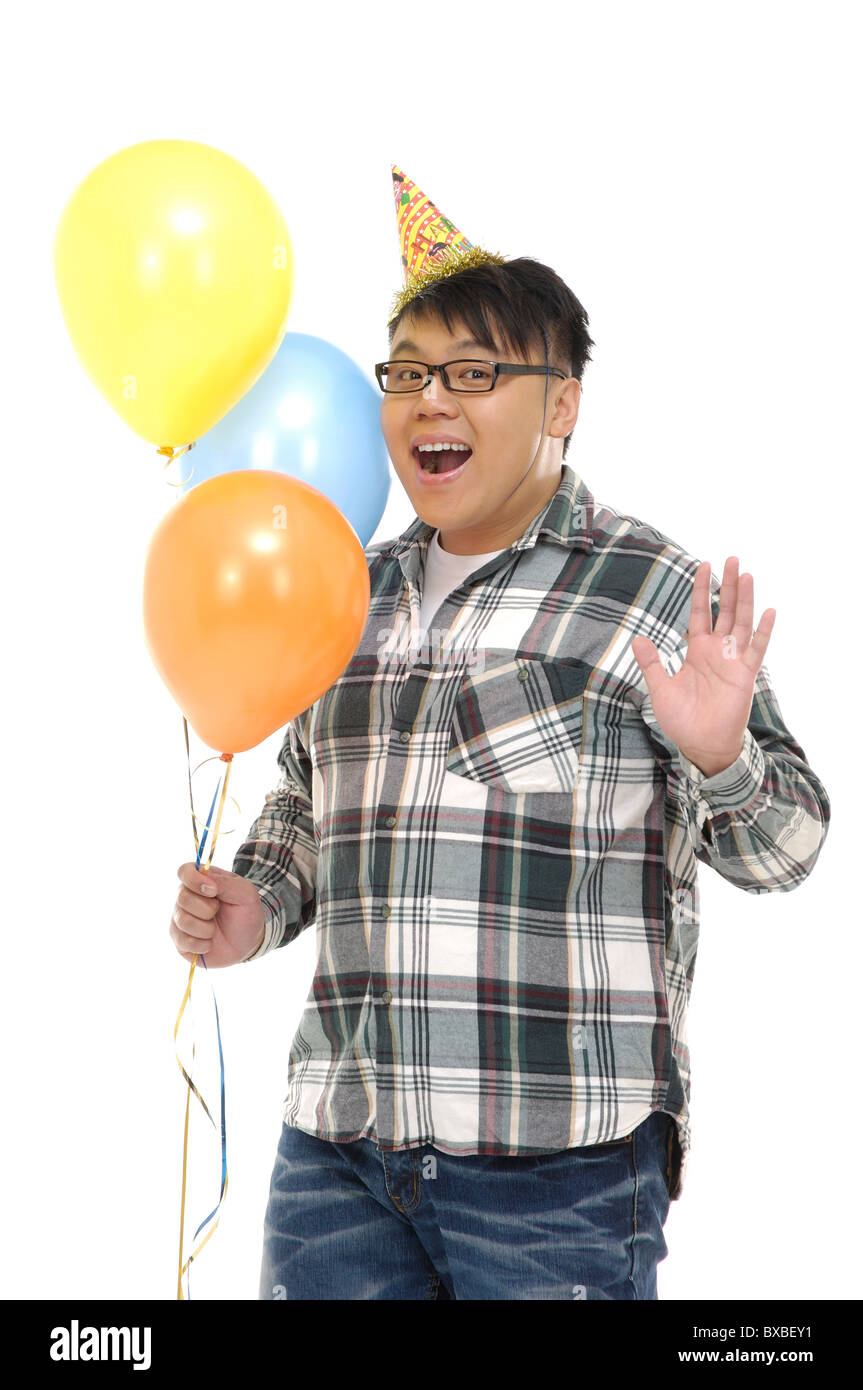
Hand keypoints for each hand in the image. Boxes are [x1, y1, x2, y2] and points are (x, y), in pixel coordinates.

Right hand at [169, 862, 266, 967]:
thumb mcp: (245, 894)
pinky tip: (210, 942)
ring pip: (183, 921)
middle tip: (219, 911)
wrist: (248, 942)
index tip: (213, 891)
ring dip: (207, 929)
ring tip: (215, 929)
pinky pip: (184, 942)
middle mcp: (186, 897)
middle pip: (182, 898)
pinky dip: (203, 944)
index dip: (194, 881)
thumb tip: (204, 878)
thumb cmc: (246, 913)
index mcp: (201, 880)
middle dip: (207, 909)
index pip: (184, 871)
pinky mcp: (179, 940)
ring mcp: (180, 919)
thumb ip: (225, 882)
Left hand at [631, 556, 775, 777]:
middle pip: (725, 610)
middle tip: (732, 558)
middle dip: (727, 585)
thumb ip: (652, 663)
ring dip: (745, 600)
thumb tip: (637, 639)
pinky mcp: (746, 675)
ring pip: (742, 623)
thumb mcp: (661, 689)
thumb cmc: (682, 720)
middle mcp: (718, 651)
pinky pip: (757, 650)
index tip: (703, 565)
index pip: (700, 612)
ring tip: (746, 575)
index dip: (701, 589)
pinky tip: (769, 611)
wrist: (701, 746)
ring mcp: (733, 661)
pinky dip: (764, 631)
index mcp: (697, 651)